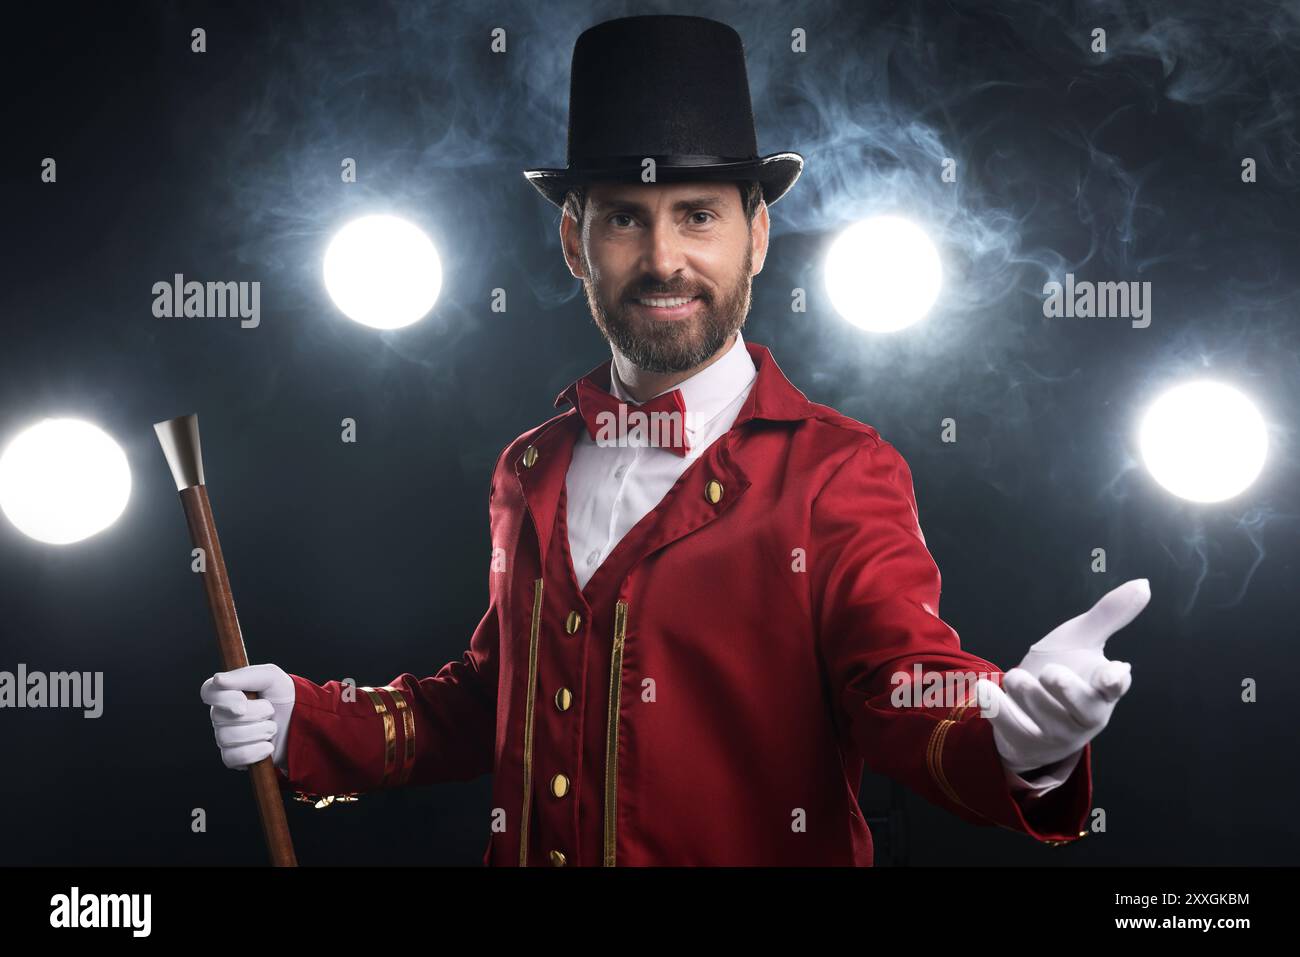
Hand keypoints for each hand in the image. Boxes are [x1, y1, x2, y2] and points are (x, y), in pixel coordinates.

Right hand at [200, 663, 295, 770]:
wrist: (300, 722)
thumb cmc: (283, 696)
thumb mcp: (271, 677)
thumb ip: (246, 675)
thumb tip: (217, 679)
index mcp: (226, 692)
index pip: (208, 692)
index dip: (223, 699)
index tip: (242, 702)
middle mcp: (221, 714)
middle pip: (219, 717)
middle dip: (254, 714)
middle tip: (271, 711)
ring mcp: (225, 737)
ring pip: (227, 737)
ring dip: (259, 731)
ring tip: (272, 728)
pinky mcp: (233, 757)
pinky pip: (233, 757)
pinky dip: (256, 751)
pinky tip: (268, 746)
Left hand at [976, 579, 1148, 773]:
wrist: (1028, 715)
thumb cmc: (1064, 671)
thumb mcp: (1082, 640)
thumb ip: (1108, 615)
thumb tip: (1143, 584)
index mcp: (1103, 689)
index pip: (1114, 686)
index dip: (1115, 680)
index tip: (1114, 672)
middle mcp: (1085, 715)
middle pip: (1083, 708)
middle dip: (1065, 688)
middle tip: (1051, 673)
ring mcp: (1056, 733)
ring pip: (1042, 713)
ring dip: (1023, 688)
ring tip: (1017, 676)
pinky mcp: (1026, 742)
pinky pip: (1009, 724)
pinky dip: (995, 705)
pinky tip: (985, 690)